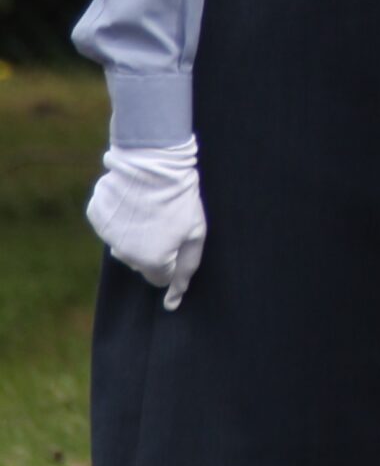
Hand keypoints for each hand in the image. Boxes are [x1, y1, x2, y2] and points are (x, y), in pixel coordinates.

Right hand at [87, 138, 207, 310]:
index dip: (174, 257)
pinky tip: (133, 199)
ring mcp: (107, 236)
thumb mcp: (196, 233)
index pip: (161, 277)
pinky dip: (121, 216)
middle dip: (155, 246)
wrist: (154, 163)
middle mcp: (124, 256)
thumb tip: (173, 301)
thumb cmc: (181, 199)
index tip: (179, 238)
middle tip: (168, 218)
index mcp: (151, 262)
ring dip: (137, 232)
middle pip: (142, 261)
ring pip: (124, 244)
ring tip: (151, 206)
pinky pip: (111, 224)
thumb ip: (186, 268)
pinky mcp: (96, 217)